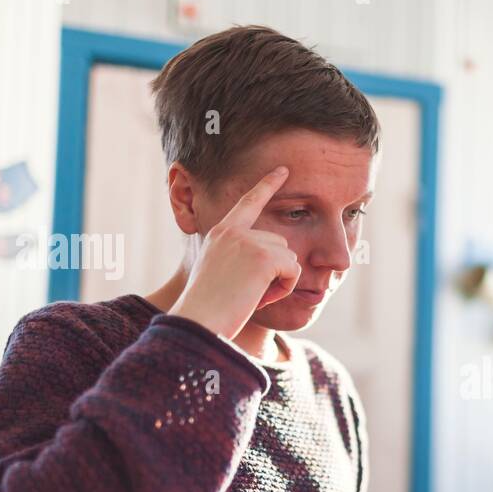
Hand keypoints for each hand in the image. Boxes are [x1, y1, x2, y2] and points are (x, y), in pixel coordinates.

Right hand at [168, 166, 299, 341]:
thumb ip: (241, 257)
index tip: (283, 169)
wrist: (199, 321)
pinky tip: (260, 297)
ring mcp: (250, 241)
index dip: (267, 184)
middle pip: (281, 244)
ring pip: (289, 258)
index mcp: (221, 232)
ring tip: (251, 295)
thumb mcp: (220, 272)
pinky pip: (293, 271)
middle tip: (248, 292)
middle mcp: (235, 231)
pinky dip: (284, 288)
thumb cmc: (208, 307)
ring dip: (279, 281)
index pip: (249, 201)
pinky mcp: (264, 257)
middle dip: (275, 271)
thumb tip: (278, 254)